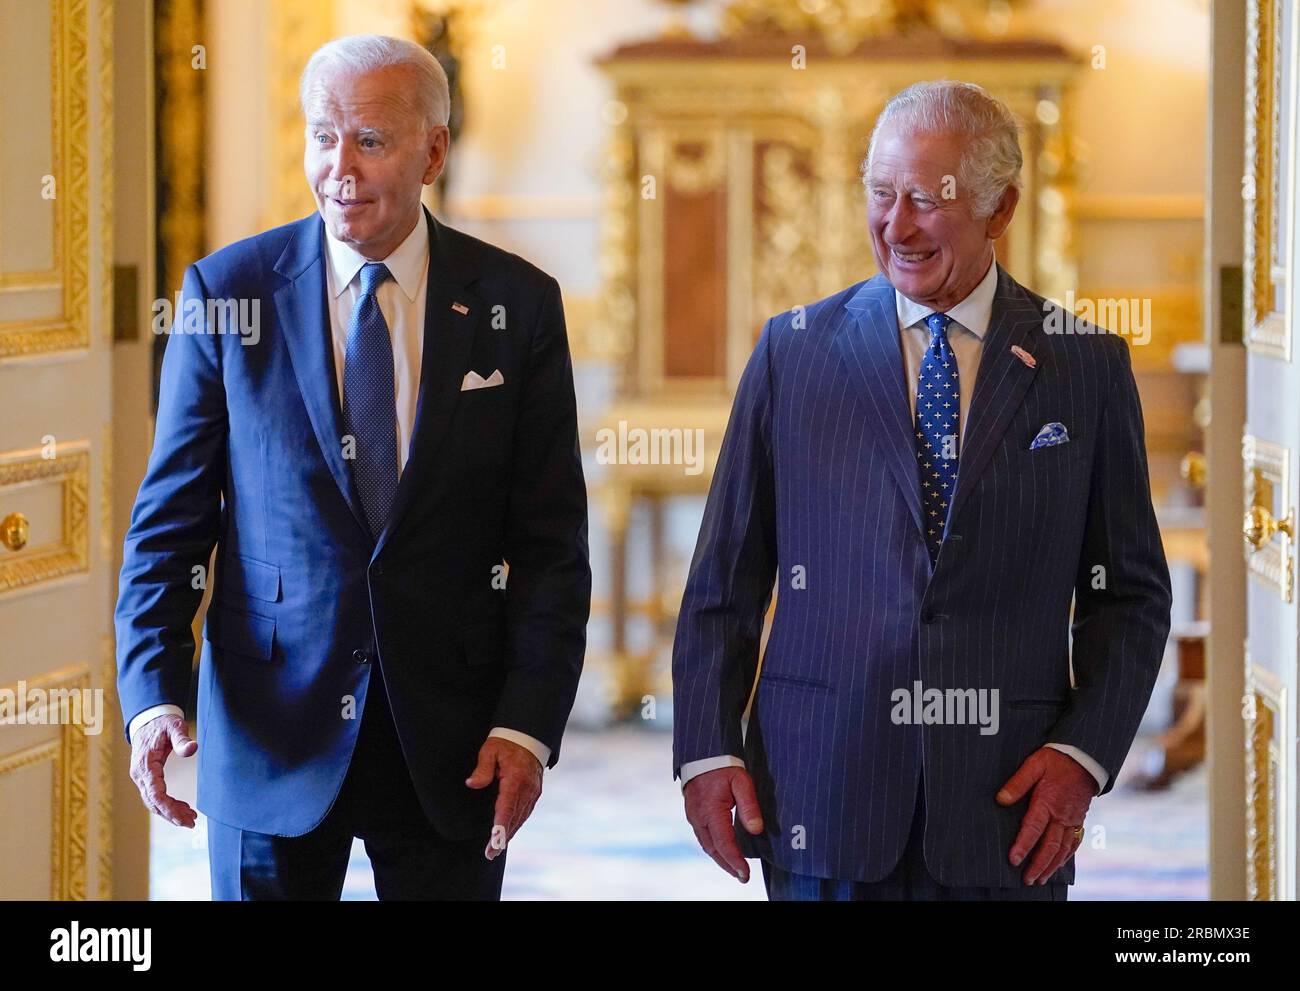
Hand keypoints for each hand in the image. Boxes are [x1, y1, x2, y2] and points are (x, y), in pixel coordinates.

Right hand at [129, 713, 198, 827]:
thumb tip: (193, 748)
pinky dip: (168, 805)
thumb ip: (182, 738)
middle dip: (171, 815)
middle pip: (154, 802)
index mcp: (145, 765)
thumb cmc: (162, 723)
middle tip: (191, 823)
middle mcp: (140, 774)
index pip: (155, 793)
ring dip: (170, 812)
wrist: (149, 719)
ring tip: (191, 818)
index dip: (168, 808)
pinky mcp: (146, 778)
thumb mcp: (174, 726)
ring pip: (154, 802)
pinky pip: (155, 796)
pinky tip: (183, 808)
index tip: (184, 817)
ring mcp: (141, 777)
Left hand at [465, 737, 542, 859]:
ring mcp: (533, 792)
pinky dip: (517, 823)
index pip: (506, 810)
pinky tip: (509, 831)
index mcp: (515, 780)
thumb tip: (472, 784)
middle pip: (514, 819)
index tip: (493, 844)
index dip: (499, 829)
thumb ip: (482, 768)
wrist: (529, 735)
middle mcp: (527, 789)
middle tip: (490, 854)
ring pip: (521, 817)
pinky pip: (525, 812)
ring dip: (510, 833)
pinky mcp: (535, 792)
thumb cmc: (506, 742)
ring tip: (497, 848)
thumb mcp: (490, 750)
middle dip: (502, 838)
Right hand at [683, 766, 763, 882]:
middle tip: (743, 877)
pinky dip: (714, 848)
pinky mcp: (693, 814)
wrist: (701, 754)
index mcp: (711, 811)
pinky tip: (723, 851)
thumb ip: (749, 806)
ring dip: (721, 859)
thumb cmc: (722, 766)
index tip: (746, 874)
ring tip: (735, 869)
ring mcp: (694, 817)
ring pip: (707, 845)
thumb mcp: (741, 781)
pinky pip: (703, 837)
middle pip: (714, 850)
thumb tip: (755, 830)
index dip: (735, 861)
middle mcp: (699, 818)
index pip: (724, 844)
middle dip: (728, 865)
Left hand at [997, 746, 1096, 884]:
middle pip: (1050, 846)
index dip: (1023, 846)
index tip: (1014, 860)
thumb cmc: (1055, 760)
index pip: (1033, 829)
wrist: (1084, 758)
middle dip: (1037, 865)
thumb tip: (1000, 800)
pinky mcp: (1079, 820)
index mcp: (1048, 802)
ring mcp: (1072, 820)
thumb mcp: (1034, 765)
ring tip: (1039, 879)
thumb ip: (1017, 783)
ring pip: (1062, 849)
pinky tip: (1056, 865)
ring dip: (1051, 866)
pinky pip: (1073, 843)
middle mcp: (1062, 816)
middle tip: (1027, 879)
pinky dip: (1065, 857)